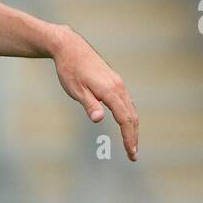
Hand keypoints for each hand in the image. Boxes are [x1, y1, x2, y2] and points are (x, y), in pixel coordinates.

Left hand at [51, 26, 138, 160]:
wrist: (70, 48)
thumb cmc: (69, 70)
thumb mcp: (76, 90)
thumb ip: (89, 105)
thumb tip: (99, 120)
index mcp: (110, 91)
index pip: (125, 119)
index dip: (129, 138)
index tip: (131, 153)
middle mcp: (118, 87)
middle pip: (132, 116)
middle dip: (133, 136)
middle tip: (132, 155)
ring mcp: (118, 83)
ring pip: (131, 109)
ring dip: (132, 127)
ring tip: (130, 143)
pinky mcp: (114, 81)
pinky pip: (126, 102)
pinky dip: (129, 116)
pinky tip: (126, 124)